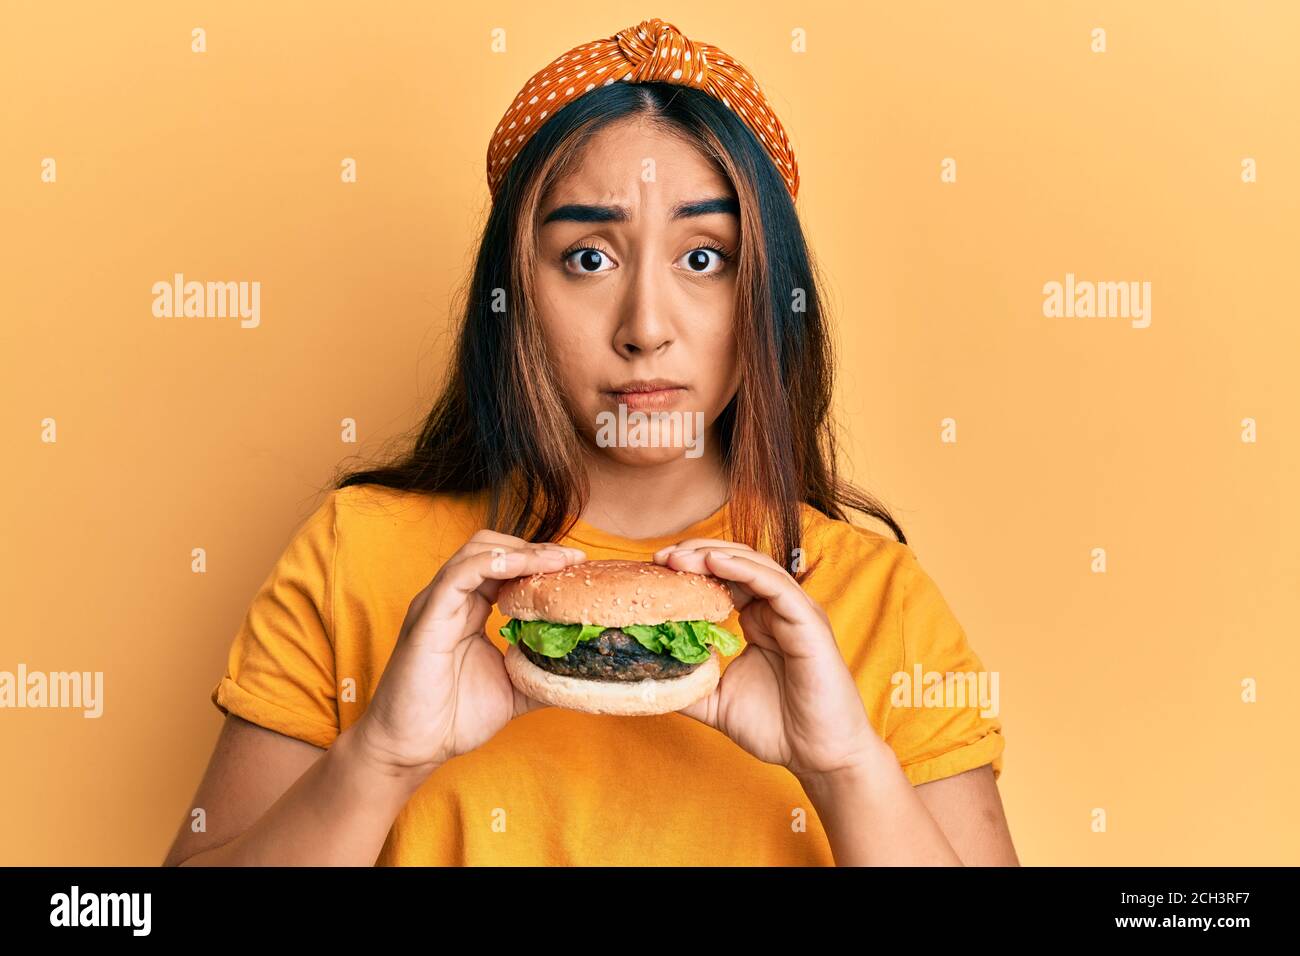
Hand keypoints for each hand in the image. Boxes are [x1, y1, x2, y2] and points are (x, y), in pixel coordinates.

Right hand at [355, 531, 585, 776]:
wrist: (411, 749)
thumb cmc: (452, 719)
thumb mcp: (513, 689)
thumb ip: (541, 672)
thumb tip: (582, 669)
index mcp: (469, 610)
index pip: (505, 565)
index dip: (541, 559)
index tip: (578, 565)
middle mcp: (452, 600)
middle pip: (492, 547)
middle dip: (536, 547)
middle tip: (572, 559)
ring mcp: (437, 605)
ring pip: (477, 552)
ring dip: (522, 551)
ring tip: (557, 560)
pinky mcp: (427, 618)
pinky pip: (458, 576)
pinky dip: (492, 564)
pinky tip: (522, 566)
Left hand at [653, 539, 884, 778]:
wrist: (820, 756)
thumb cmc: (778, 728)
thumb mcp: (716, 701)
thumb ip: (686, 684)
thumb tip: (643, 677)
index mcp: (758, 620)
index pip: (723, 578)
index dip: (689, 568)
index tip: (654, 570)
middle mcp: (777, 609)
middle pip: (736, 562)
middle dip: (696, 553)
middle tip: (660, 558)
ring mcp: (795, 612)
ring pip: (754, 566)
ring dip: (714, 555)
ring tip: (679, 557)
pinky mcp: (809, 622)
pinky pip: (775, 585)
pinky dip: (743, 569)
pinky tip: (715, 562)